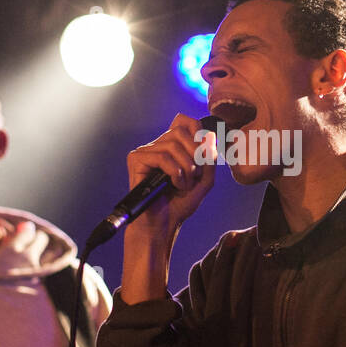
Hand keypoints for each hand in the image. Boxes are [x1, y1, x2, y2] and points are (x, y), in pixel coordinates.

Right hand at [124, 115, 216, 243]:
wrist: (163, 224)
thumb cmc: (180, 204)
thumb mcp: (204, 180)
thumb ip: (209, 158)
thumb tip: (209, 136)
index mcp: (172, 147)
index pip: (184, 122)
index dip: (197, 131)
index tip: (203, 153)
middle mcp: (157, 146)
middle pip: (180, 131)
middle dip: (194, 153)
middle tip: (195, 175)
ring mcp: (145, 152)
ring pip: (172, 145)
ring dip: (186, 168)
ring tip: (184, 186)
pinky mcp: (136, 160)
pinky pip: (162, 157)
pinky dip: (175, 172)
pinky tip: (174, 185)